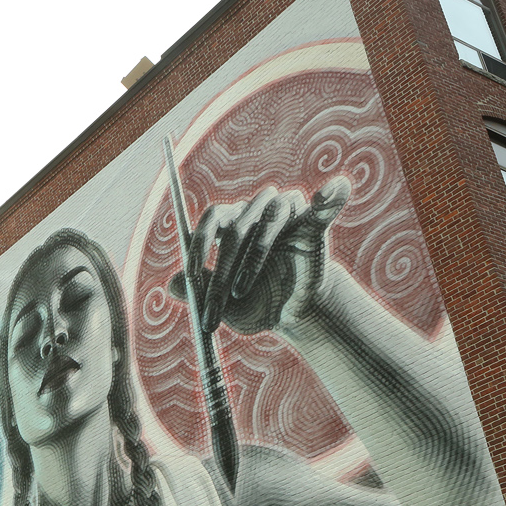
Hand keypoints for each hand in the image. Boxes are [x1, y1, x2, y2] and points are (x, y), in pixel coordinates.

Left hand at [171, 176, 348, 334]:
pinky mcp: (315, 224)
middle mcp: (257, 212)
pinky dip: (329, 197)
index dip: (198, 244)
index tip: (192, 274)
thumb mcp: (225, 307)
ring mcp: (287, 214)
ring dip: (251, 261)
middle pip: (235, 228)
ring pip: (265, 225)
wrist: (296, 315)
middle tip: (213, 305)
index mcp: (231, 223)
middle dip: (221, 270)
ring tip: (241, 292)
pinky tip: (335, 189)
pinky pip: (324, 207)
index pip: (211, 220)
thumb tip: (170, 284)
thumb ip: (199, 294)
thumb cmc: (257, 305)